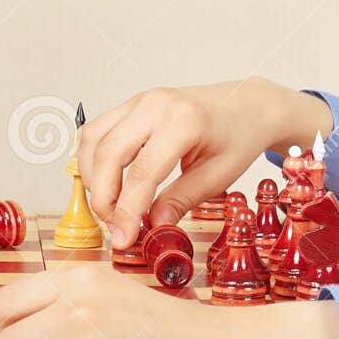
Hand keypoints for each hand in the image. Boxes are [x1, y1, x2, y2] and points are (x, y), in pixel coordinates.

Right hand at [78, 77, 331, 246]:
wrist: (246, 105)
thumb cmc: (238, 136)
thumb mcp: (219, 176)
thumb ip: (182, 200)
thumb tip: (152, 225)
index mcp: (184, 122)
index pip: (142, 172)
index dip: (127, 211)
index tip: (122, 238)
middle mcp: (156, 105)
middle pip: (109, 154)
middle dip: (103, 197)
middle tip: (114, 227)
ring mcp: (140, 100)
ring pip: (94, 139)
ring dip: (92, 177)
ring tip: (110, 207)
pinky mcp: (132, 104)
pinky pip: (98, 130)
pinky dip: (93, 158)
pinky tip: (105, 182)